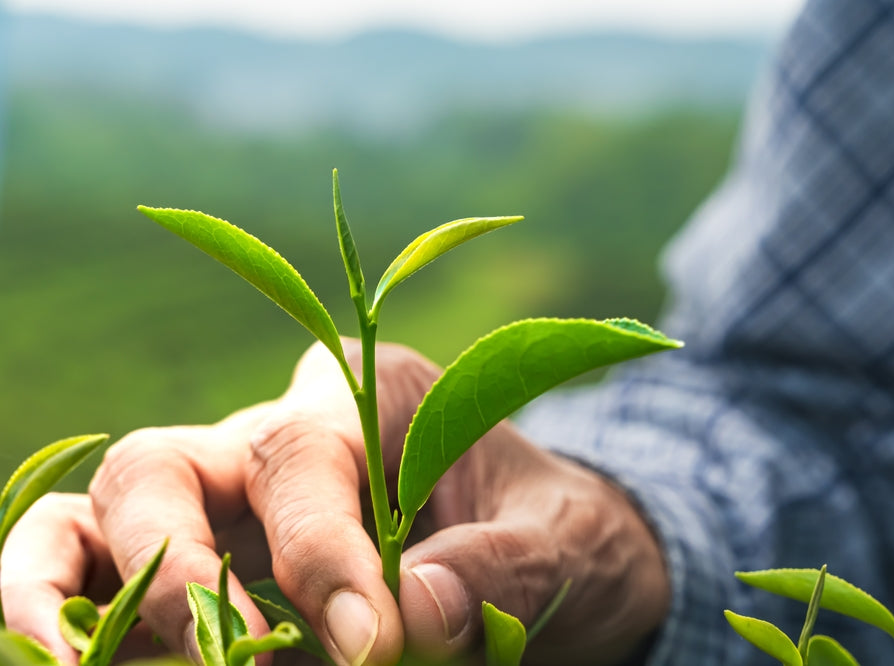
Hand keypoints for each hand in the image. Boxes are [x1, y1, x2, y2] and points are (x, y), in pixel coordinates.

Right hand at [3, 340, 668, 664]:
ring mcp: (234, 507)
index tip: (373, 646)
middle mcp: (281, 441)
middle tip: (237, 662)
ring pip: (107, 515)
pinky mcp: (218, 569)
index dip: (319, 551)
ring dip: (92, 593)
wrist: (564, 562)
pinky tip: (93, 661)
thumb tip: (410, 617)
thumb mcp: (567, 544)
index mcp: (371, 398)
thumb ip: (501, 570)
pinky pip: (109, 574)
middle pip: (161, 465)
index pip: (302, 456)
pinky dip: (86, 614)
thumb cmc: (565, 536)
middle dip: (171, 564)